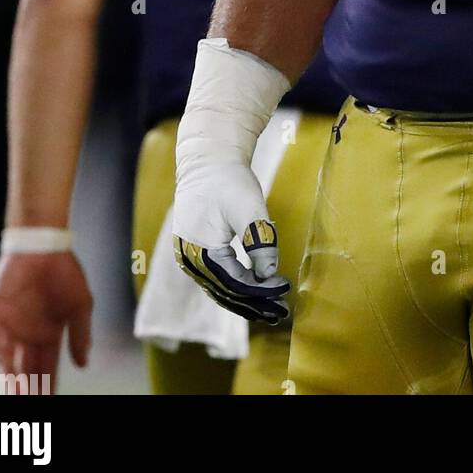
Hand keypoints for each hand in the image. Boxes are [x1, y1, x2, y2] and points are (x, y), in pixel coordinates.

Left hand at [0, 252, 91, 392]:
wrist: (44, 246)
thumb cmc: (65, 273)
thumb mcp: (81, 305)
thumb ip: (80, 334)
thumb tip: (84, 364)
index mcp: (49, 335)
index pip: (47, 368)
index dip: (47, 386)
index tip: (49, 402)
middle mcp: (27, 335)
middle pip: (25, 370)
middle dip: (27, 389)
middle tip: (28, 405)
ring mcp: (10, 325)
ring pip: (6, 360)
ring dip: (10, 377)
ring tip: (15, 394)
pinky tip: (5, 362)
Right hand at [173, 160, 289, 323]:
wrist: (207, 160)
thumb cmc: (228, 180)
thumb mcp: (248, 209)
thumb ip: (259, 242)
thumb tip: (269, 276)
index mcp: (200, 253)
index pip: (234, 283)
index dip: (260, 291)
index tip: (284, 291)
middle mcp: (189, 261)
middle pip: (225, 292)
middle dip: (254, 303)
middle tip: (281, 312)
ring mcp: (188, 257)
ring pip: (218, 288)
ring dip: (245, 298)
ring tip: (270, 307)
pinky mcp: (194, 250)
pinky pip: (215, 277)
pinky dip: (234, 286)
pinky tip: (253, 288)